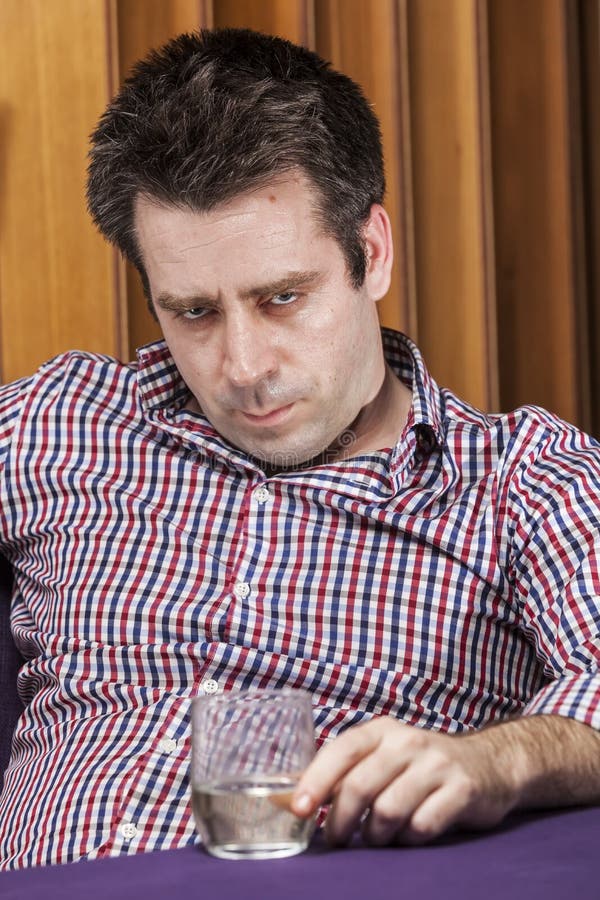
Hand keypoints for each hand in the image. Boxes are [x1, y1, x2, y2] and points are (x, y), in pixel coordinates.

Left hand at [291, 717, 519, 845]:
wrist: (487, 763)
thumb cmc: (420, 767)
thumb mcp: (384, 757)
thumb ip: (347, 773)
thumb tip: (295, 800)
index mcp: (382, 731)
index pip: (342, 750)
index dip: (316, 779)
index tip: (299, 808)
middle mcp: (408, 741)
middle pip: (360, 786)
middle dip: (341, 820)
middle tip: (336, 839)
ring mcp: (437, 764)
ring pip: (388, 811)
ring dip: (376, 835)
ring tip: (376, 837)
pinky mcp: (462, 790)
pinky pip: (422, 826)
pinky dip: (409, 839)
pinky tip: (410, 834)